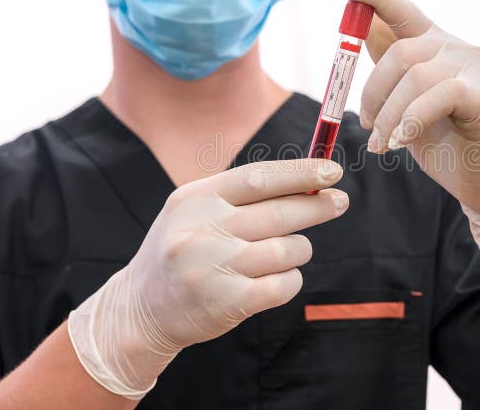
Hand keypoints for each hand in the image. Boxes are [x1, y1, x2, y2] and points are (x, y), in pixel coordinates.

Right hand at [68, 159, 347, 398]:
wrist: (140, 309)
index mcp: (196, 199)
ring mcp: (214, 267)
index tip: (332, 170)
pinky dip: (290, 280)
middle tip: (339, 201)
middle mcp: (202, 230)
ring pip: (287, 250)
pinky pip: (284, 284)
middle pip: (279, 213)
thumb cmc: (183, 250)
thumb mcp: (196, 211)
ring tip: (285, 252)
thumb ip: (244, 196)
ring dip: (298, 250)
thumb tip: (310, 182)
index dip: (300, 172)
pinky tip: (278, 279)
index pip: (258, 178)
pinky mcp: (227, 302)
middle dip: (317, 205)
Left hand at [338, 0, 479, 218]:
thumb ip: (391, 69)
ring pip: (416, 75)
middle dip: (373, 92)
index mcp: (440, 49)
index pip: (404, 11)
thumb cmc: (449, 148)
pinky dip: (412, 119)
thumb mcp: (407, 107)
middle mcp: (462, 50)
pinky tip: (402, 142)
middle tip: (367, 129)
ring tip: (382, 145)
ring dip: (389, 115)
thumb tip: (362, 28)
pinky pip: (441, 94)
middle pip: (401, 50)